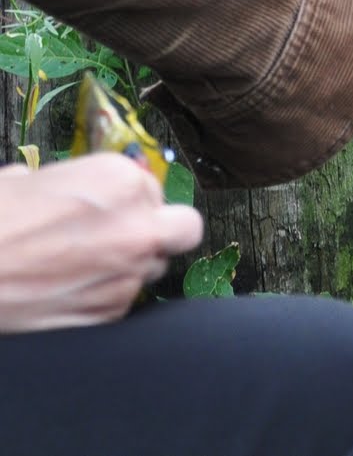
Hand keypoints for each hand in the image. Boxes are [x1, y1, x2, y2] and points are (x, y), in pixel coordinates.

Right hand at [0, 154, 202, 332]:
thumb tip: (64, 191)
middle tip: (132, 236)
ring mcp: (129, 272)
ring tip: (81, 267)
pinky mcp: (111, 312)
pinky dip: (102, 297)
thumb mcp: (28, 181)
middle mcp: (138, 225)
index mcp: (121, 180)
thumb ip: (69, 184)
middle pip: (185, 229)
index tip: (108, 209)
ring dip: (129, 267)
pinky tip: (67, 291)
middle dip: (163, 231)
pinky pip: (123, 301)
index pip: (154, 189)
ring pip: (153, 269)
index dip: (131, 201)